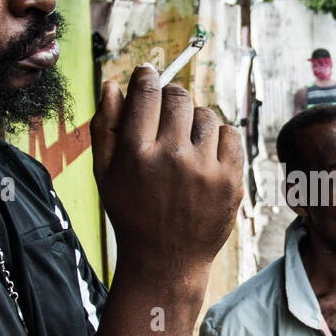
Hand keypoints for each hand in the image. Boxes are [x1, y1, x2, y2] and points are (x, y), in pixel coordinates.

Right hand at [91, 66, 243, 278]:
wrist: (166, 261)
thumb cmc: (131, 214)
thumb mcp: (105, 175)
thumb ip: (105, 127)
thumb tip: (112, 84)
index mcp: (137, 153)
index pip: (147, 92)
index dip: (147, 76)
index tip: (148, 74)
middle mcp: (172, 157)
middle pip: (178, 96)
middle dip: (170, 96)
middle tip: (166, 109)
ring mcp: (205, 169)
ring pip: (205, 114)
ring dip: (194, 120)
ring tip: (184, 142)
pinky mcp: (231, 180)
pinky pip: (231, 134)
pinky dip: (218, 138)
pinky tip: (205, 154)